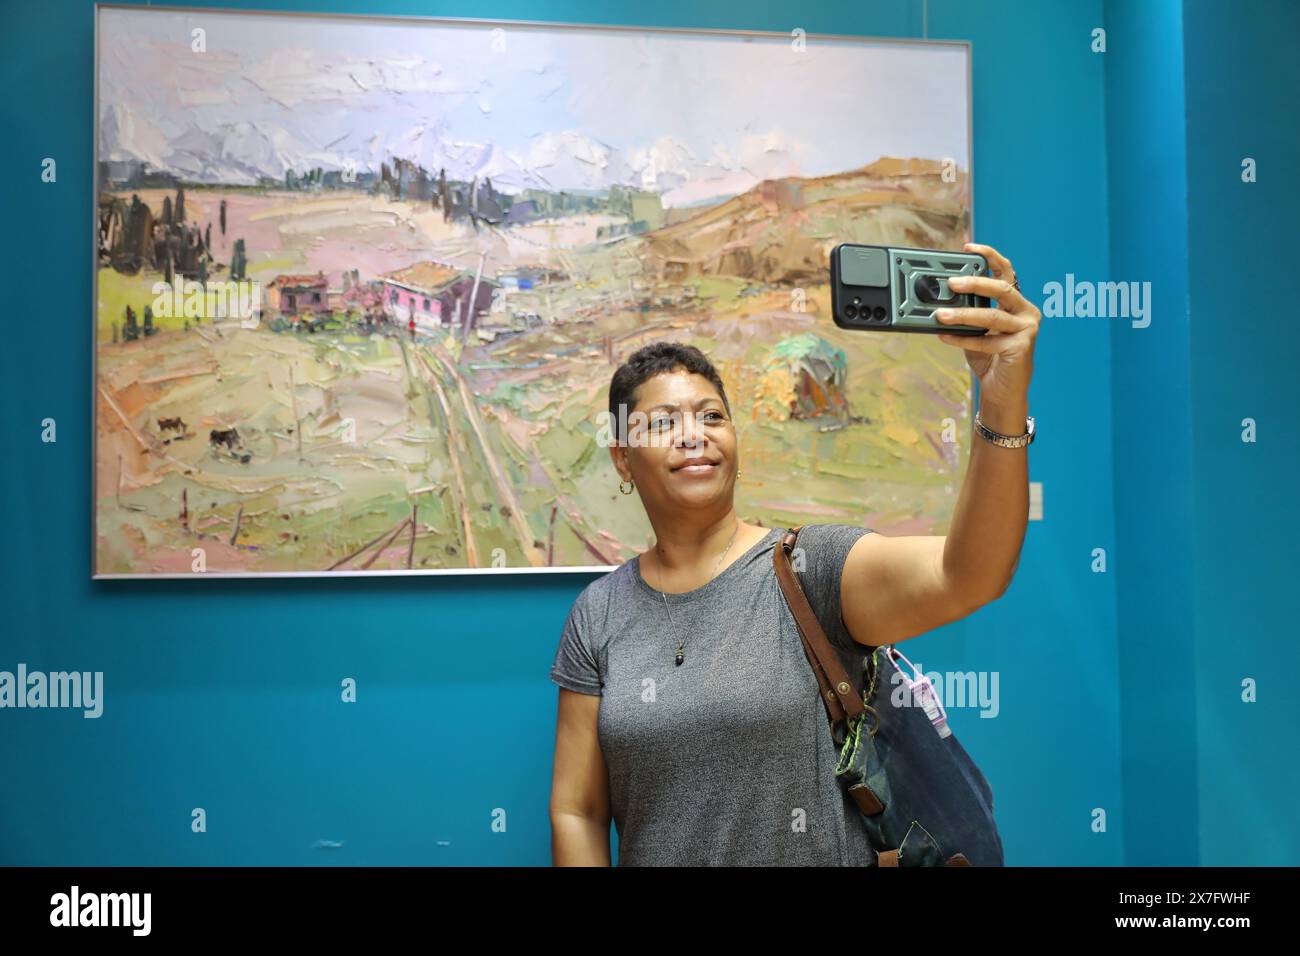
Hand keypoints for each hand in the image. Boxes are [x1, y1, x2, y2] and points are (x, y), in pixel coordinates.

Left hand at [934, 242, 1039, 409]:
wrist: (1003, 390)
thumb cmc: (989, 358)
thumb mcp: (977, 330)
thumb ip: (967, 313)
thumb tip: (939, 300)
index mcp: (1016, 303)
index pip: (1006, 272)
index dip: (989, 256)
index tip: (969, 248)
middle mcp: (1026, 312)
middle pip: (1002, 289)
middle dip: (975, 283)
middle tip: (951, 282)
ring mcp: (1026, 329)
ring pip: (992, 316)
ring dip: (963, 314)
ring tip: (941, 314)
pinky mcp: (1020, 348)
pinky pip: (987, 341)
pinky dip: (963, 339)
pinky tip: (944, 336)